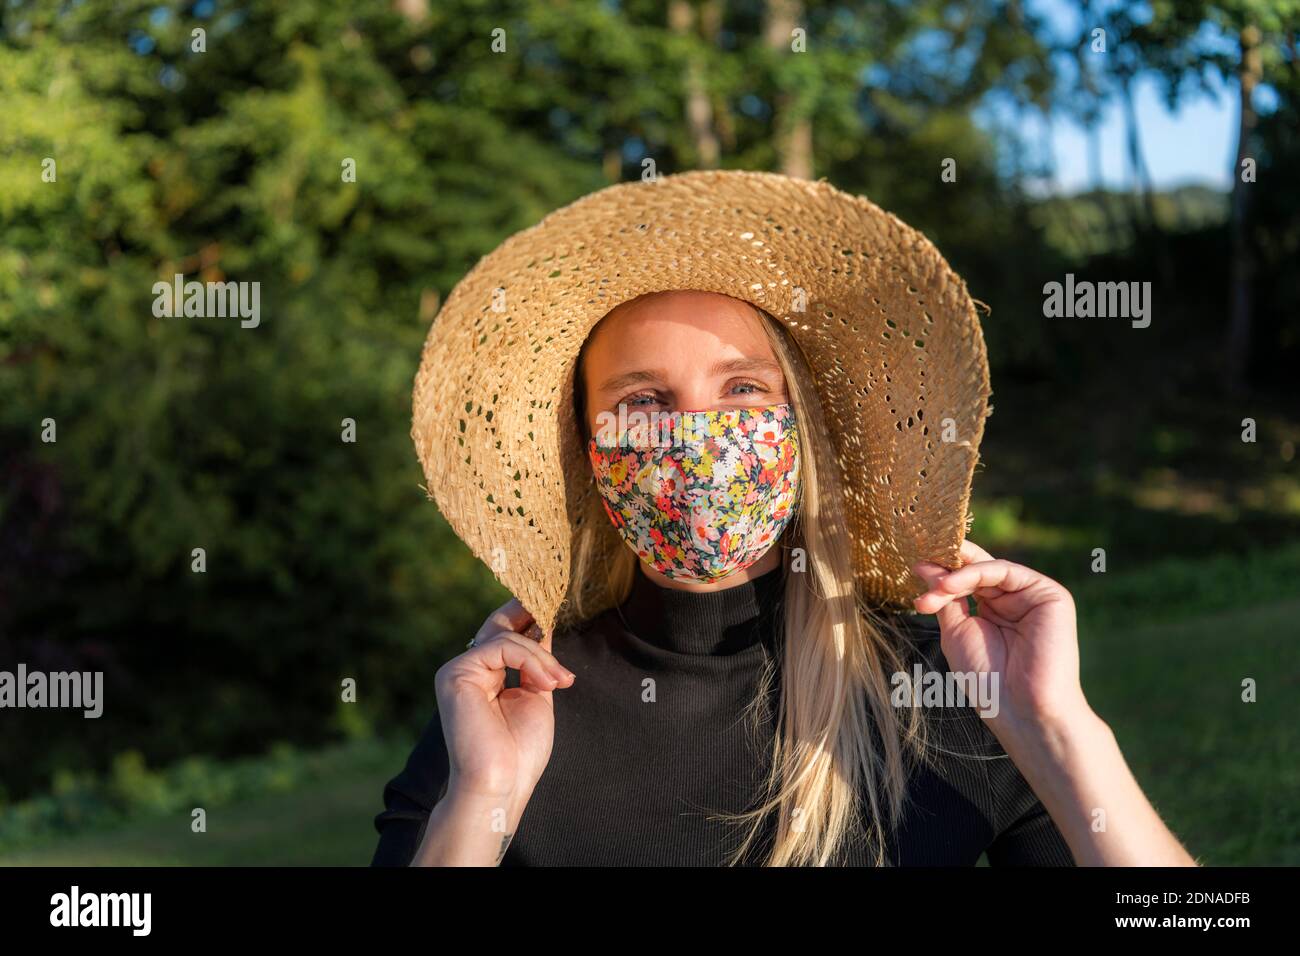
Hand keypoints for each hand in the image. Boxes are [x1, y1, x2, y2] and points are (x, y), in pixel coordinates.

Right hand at [433, 598, 574, 805]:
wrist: (500, 784)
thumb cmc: (519, 752)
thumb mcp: (536, 696)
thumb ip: (537, 664)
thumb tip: (546, 627)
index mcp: (484, 677)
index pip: (503, 636)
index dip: (527, 620)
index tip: (555, 610)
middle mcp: (467, 670)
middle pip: (500, 627)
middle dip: (530, 614)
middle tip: (555, 607)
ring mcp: (458, 671)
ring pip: (507, 639)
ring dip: (542, 657)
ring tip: (560, 682)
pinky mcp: (455, 674)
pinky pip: (500, 648)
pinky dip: (529, 661)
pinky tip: (545, 682)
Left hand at [911, 539, 1089, 736]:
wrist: (1021, 709)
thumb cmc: (987, 679)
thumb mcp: (956, 631)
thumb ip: (946, 597)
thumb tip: (926, 566)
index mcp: (996, 609)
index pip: (968, 580)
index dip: (942, 572)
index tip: (913, 569)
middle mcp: (1016, 599)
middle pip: (978, 569)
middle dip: (946, 566)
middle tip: (918, 563)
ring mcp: (1034, 596)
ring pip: (988, 568)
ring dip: (954, 575)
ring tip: (932, 588)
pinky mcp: (1050, 595)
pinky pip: (1005, 572)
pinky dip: (974, 574)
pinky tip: (948, 586)